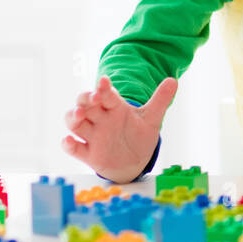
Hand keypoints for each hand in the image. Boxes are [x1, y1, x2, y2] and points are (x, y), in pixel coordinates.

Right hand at [61, 75, 175, 183]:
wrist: (135, 161)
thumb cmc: (139, 135)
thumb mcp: (152, 117)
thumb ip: (160, 100)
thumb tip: (173, 80)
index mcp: (115, 108)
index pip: (106, 94)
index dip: (104, 88)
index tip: (105, 81)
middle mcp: (100, 119)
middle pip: (85, 104)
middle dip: (85, 99)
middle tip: (93, 97)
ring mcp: (92, 136)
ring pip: (75, 123)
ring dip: (73, 118)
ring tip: (79, 114)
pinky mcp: (88, 153)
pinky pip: (73, 148)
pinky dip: (69, 145)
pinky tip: (69, 141)